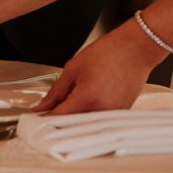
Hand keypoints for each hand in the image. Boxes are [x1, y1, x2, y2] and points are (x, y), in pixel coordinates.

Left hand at [31, 21, 164, 114]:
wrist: (136, 49)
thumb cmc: (109, 53)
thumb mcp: (74, 68)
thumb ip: (56, 91)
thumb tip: (41, 106)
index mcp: (87, 97)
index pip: (59, 117)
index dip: (45, 118)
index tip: (37, 117)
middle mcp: (102, 109)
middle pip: (72, 124)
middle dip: (60, 118)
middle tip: (55, 106)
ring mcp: (113, 114)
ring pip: (86, 124)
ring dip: (76, 116)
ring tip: (79, 96)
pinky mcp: (121, 114)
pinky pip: (99, 120)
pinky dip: (91, 113)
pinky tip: (92, 98)